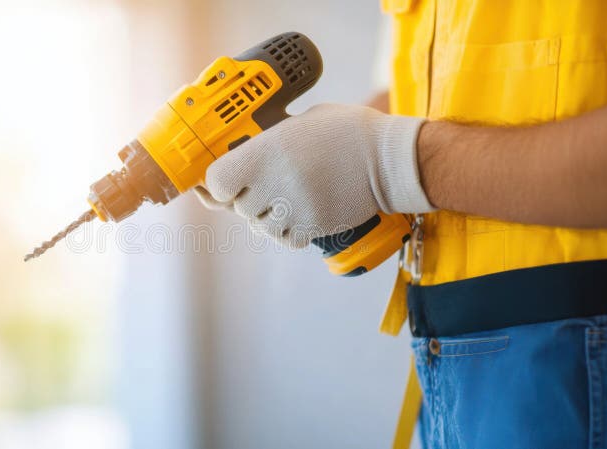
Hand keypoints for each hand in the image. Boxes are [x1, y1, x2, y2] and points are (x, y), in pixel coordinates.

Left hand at [198, 103, 433, 246]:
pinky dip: (291, 230)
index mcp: (264, 152)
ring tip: (292, 195)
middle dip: (250, 199)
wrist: (388, 157)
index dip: (219, 185)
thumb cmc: (344, 132)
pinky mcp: (313, 227)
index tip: (227, 183)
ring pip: (261, 226)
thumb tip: (242, 153)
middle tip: (271, 184)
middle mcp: (273, 182)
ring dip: (270, 216)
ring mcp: (293, 208)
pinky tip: (305, 211)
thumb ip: (268, 141)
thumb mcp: (299, 122)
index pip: (217, 182)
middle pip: (239, 207)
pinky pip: (286, 238)